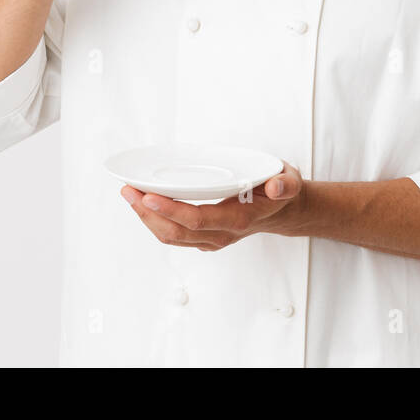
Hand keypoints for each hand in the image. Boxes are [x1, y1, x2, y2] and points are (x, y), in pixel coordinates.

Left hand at [120, 161, 304, 251]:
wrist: (283, 212)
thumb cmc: (281, 191)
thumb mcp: (290, 181)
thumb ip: (284, 184)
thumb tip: (275, 187)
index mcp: (239, 219)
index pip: (199, 220)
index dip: (171, 210)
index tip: (148, 195)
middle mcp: (223, 234)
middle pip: (177, 232)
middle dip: (148, 213)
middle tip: (128, 191)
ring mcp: (212, 238)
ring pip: (172, 237)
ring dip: (147, 218)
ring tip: (129, 195)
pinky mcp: (204, 237)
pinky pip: (174, 235)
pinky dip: (155, 220)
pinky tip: (144, 204)